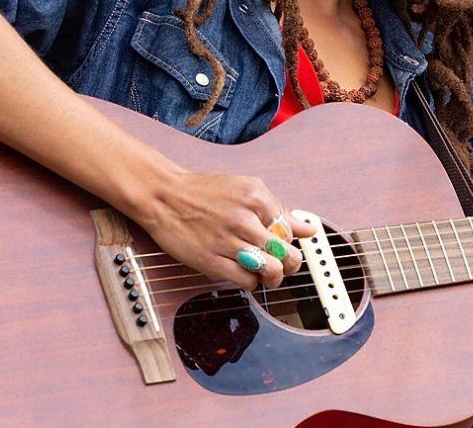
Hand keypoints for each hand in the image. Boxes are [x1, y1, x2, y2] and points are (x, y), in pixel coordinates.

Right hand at [134, 170, 318, 290]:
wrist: (163, 196)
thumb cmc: (204, 193)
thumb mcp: (246, 189)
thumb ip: (278, 209)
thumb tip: (309, 228)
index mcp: (256, 197)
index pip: (291, 230)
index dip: (289, 241)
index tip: (281, 243)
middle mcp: (244, 218)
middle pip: (287, 254)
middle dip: (290, 264)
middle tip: (282, 263)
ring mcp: (227, 241)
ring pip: (271, 270)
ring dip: (273, 276)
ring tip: (265, 272)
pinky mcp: (210, 261)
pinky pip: (246, 281)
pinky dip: (251, 282)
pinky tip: (244, 272)